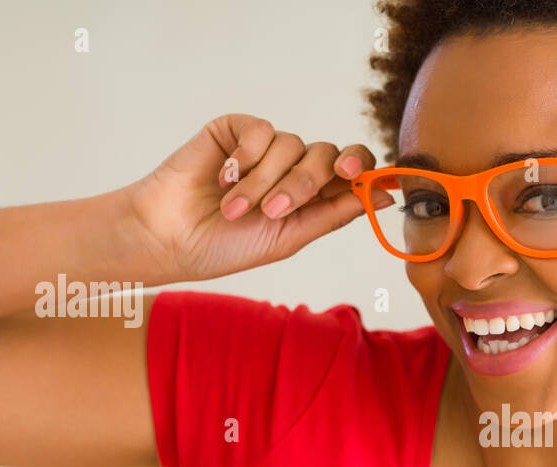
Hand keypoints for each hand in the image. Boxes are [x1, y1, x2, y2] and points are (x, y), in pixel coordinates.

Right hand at [122, 113, 392, 282]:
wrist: (170, 237)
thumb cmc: (226, 247)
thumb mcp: (289, 237)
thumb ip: (335, 213)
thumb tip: (386, 196)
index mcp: (313, 198)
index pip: (352, 171)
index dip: (361, 168)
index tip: (355, 175)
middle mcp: (293, 169)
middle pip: (327, 156)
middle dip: (303, 184)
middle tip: (274, 210)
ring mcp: (265, 149)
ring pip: (292, 145)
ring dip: (264, 182)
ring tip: (235, 208)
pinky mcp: (236, 131)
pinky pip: (261, 131)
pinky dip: (245, 159)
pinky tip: (223, 179)